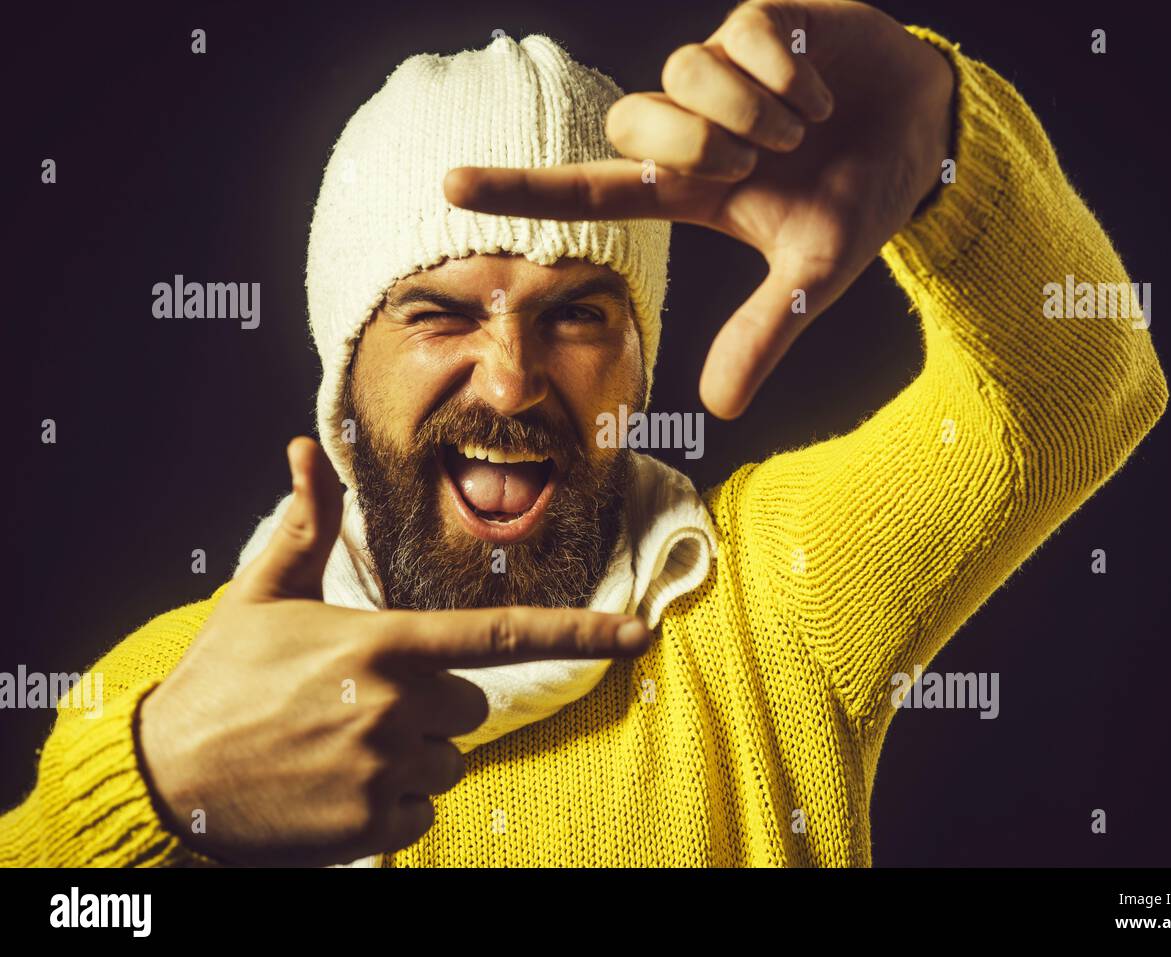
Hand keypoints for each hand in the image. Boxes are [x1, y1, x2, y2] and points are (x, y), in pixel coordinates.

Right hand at [138, 437, 650, 866]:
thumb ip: (306, 525)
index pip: (502, 635)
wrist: (165, 774)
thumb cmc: (221, 677)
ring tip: (338, 745)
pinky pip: (421, 810)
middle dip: (431, 704)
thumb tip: (305, 450)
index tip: (635, 636)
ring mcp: (387, 768)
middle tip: (358, 703)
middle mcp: (397, 704)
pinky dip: (389, 802)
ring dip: (410, 754)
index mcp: (384, 642)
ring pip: (448, 760)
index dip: (578, 632)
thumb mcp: (262, 594)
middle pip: (470, 705)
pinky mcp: (372, 824)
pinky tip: (334, 786)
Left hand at [444, 0, 953, 417]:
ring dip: (749, 110)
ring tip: (801, 129)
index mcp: (691, 189)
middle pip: (632, 120)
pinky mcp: (760, 22)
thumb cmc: (859, 200)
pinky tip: (818, 92)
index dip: (520, 190)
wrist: (923, 131)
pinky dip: (788, 73)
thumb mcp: (816, 273)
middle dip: (697, 144)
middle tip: (759, 162)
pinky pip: (743, 33)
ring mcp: (721, 73)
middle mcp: (692, 128)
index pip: (588, 189)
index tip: (448, 187)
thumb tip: (719, 409)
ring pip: (683, 72)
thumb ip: (765, 331)